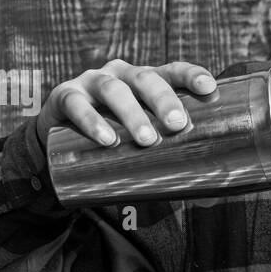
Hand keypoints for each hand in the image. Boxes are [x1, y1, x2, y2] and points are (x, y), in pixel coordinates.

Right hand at [34, 59, 218, 151]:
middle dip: (163, 99)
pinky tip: (106, 139)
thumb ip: (171, 162)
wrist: (59, 142)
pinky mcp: (64, 96)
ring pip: (113, 89)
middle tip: (177, 124)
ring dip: (131, 113)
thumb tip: (211, 200)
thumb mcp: (142, 143)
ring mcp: (91, 82)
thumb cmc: (116, 141)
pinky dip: (91, 120)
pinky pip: (76, 104)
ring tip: (146, 140)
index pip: (171, 71)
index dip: (190, 74)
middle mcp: (121, 75)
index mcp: (146, 81)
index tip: (207, 87)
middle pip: (144, 78)